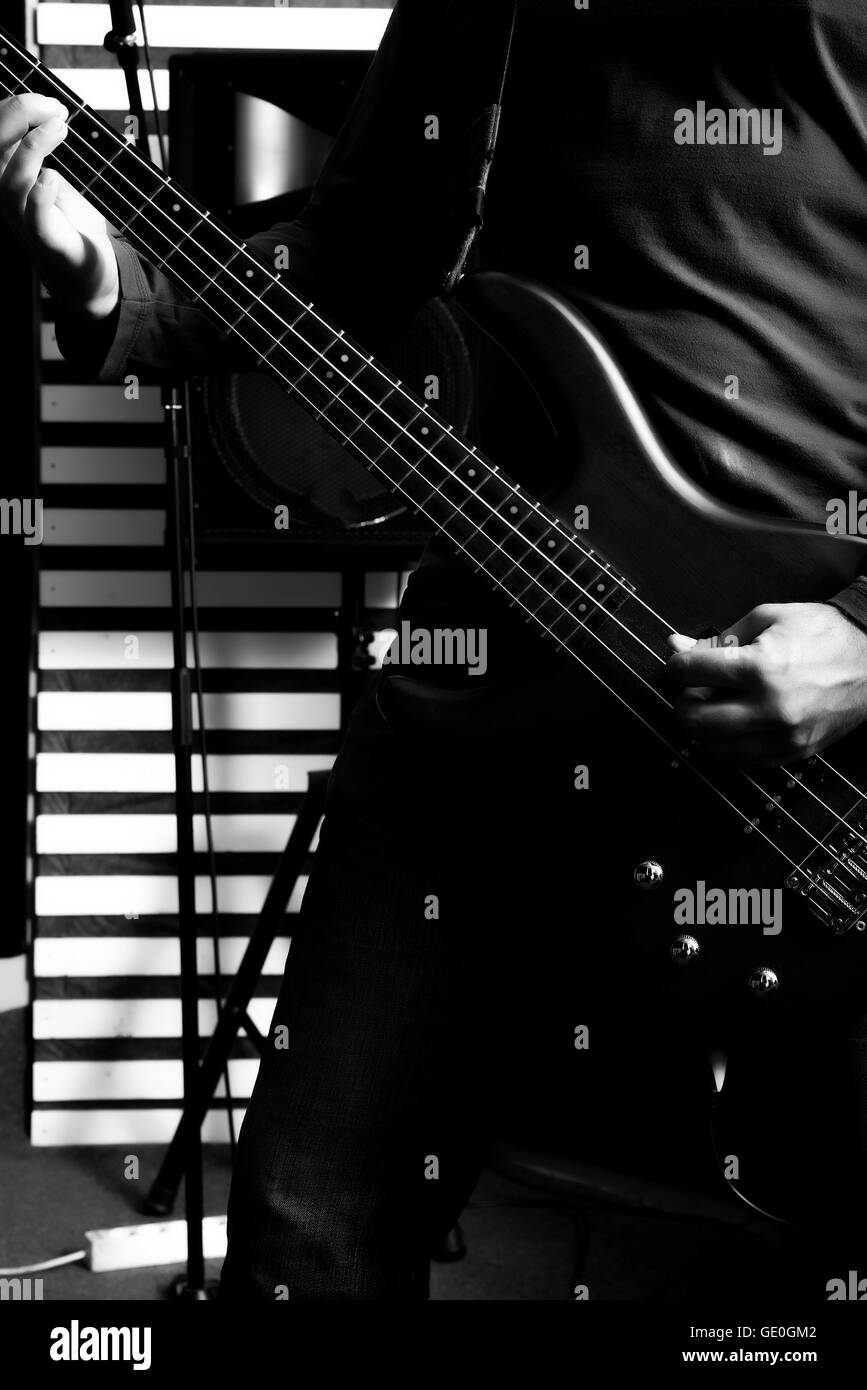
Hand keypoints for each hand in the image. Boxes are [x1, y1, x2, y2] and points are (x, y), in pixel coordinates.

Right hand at [0, 93, 118, 318]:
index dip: (14, 107)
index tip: (49, 100)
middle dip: (18, 115)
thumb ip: (46, 150)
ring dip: (33, 147)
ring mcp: (23, 220)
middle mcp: (7, 196)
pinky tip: (52, 176)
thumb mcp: (55, 177)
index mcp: (6, 176)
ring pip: (10, 179)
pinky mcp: (46, 242)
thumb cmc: (70, 224)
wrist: (87, 274)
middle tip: (54, 107)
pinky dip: (40, 194)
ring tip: (60, 128)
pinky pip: (34, 217)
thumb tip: (56, 110)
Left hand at [666, 602, 866, 764]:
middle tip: (692, 689)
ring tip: (716, 705)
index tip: (680, 663)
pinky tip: (737, 723)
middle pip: (694, 718)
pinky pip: (743, 761)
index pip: (690, 672)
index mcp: (760, 668)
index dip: (677, 664)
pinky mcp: (793, 752)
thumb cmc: (824, 633)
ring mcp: (782, 735)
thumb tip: (678, 646)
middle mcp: (769, 707)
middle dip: (683, 701)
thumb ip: (718, 638)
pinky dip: (730, 744)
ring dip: (705, 727)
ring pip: (714, 746)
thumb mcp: (768, 619)